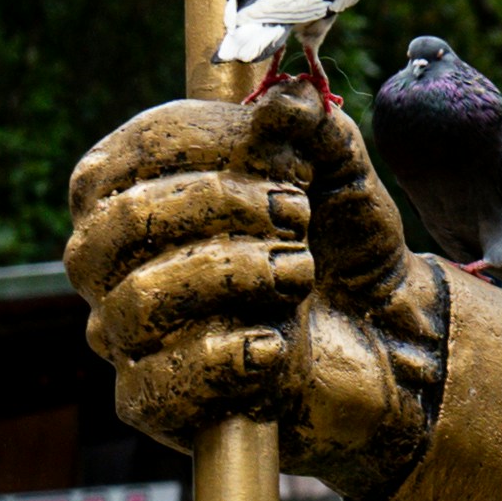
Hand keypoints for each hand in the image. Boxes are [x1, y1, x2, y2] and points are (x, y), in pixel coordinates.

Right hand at [64, 86, 453, 492]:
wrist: (389, 337)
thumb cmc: (342, 246)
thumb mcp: (338, 172)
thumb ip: (311, 128)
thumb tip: (289, 99)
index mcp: (136, 189)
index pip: (136, 150)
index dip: (213, 143)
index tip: (287, 154)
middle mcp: (113, 261)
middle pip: (125, 221)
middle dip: (223, 207)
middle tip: (296, 214)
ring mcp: (127, 333)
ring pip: (140, 301)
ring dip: (234, 277)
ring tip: (297, 273)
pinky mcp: (154, 401)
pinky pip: (160, 382)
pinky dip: (226, 357)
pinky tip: (274, 345)